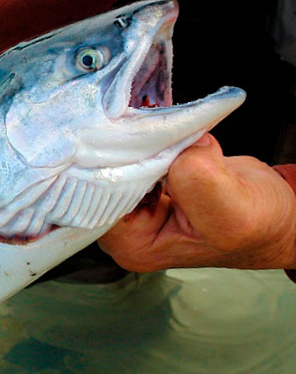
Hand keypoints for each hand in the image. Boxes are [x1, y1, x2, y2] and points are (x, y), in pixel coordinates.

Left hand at [99, 134, 295, 271]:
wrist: (276, 214)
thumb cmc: (256, 225)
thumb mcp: (230, 208)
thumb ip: (195, 179)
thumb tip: (175, 145)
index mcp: (133, 245)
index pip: (98, 200)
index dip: (114, 168)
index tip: (135, 142)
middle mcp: (126, 227)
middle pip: (103, 179)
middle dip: (128, 150)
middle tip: (148, 128)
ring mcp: (136, 203)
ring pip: (119, 161)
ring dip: (144, 141)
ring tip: (167, 134)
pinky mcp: (150, 179)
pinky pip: (139, 151)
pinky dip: (157, 137)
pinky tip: (175, 136)